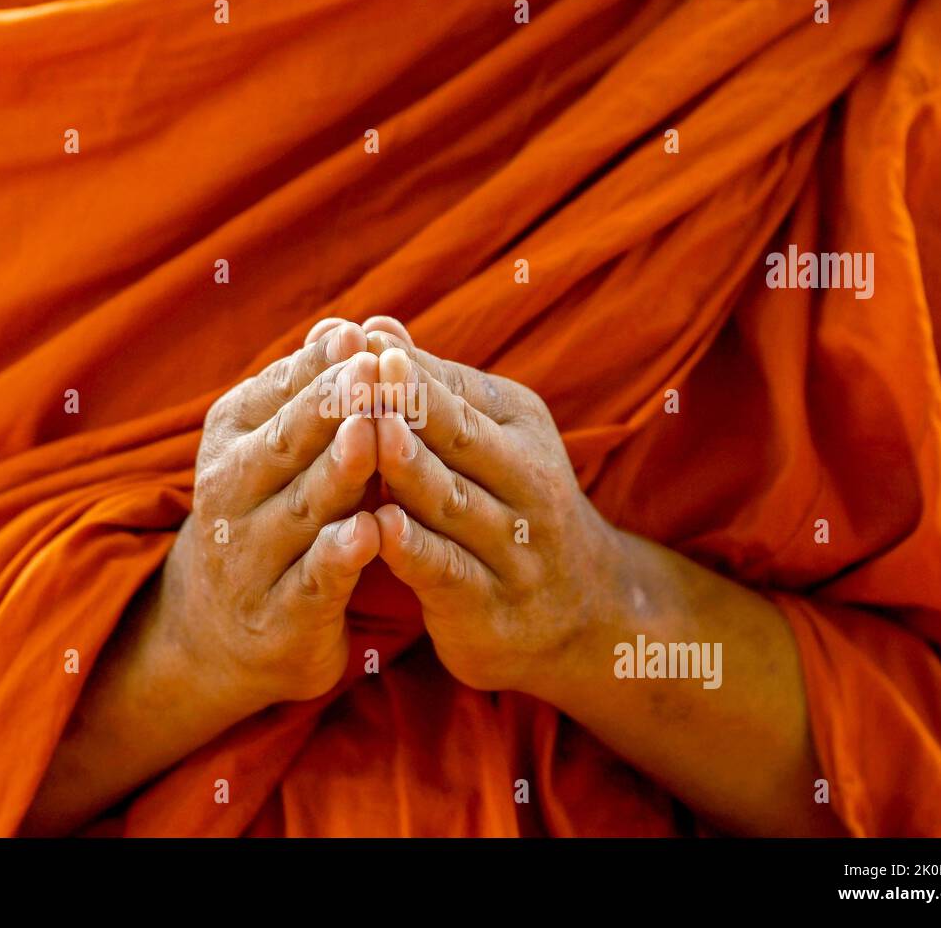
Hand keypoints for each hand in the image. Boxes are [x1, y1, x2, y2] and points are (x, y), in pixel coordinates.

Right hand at [153, 319, 382, 709]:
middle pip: (285, 445)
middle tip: (369, 370)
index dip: (320, 368)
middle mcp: (231, 494)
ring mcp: (252, 558)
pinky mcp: (282, 616)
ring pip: (302, 509)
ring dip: (337, 473)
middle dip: (327, 407)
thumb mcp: (280, 449)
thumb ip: (311, 394)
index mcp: (231, 440)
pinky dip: (337, 557)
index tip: (361, 337)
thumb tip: (343, 324)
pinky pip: (313, 581)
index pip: (277, 394)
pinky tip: (368, 532)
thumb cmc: (272, 514)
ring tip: (368, 437)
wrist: (219, 632)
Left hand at [362, 321, 624, 693]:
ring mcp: (514, 549)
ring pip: (453, 502)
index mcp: (522, 429)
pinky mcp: (489, 607)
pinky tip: (380, 527)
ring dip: (410, 468)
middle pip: (462, 438)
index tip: (353, 338)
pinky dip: (414, 549)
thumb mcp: (488, 441)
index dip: (405, 366)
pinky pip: (448, 570)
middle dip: (411, 403)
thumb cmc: (512, 508)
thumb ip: (429, 389)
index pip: (459, 390)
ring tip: (369, 434)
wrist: (587, 615)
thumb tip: (371, 326)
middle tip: (362, 370)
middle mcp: (529, 483)